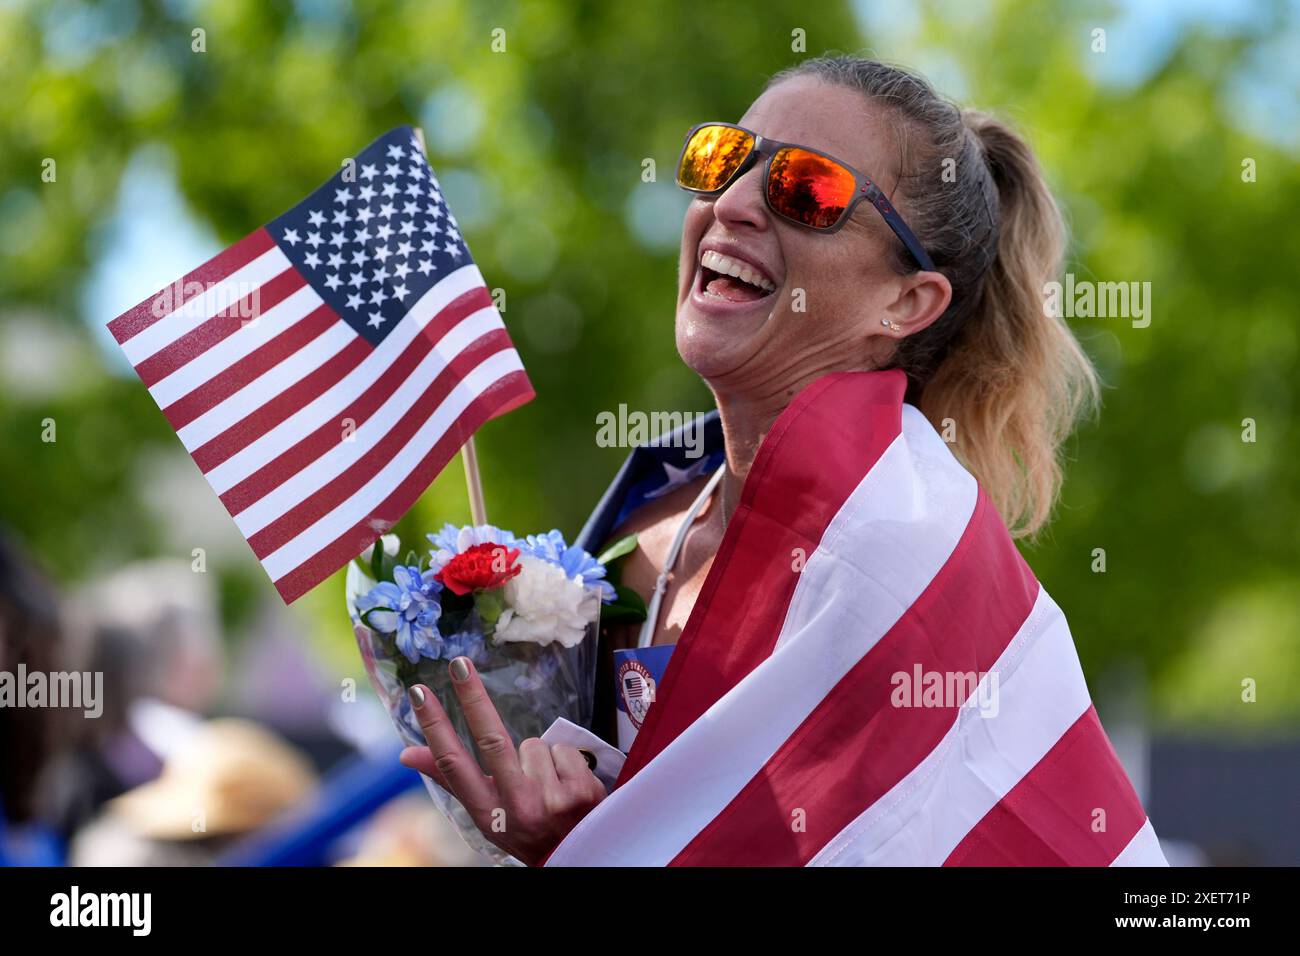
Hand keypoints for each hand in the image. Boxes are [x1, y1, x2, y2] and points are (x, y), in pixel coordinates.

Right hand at [398, 656, 605, 865]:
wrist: (579, 855)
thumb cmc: (525, 828)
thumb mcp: (487, 814)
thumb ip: (452, 779)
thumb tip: (405, 753)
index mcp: (487, 813)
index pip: (453, 764)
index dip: (434, 727)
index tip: (419, 693)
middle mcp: (517, 807)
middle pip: (491, 740)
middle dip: (473, 698)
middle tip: (459, 664)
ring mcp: (551, 799)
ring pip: (534, 744)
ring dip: (537, 757)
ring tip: (545, 784)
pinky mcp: (581, 791)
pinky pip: (563, 749)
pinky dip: (564, 761)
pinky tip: (566, 785)